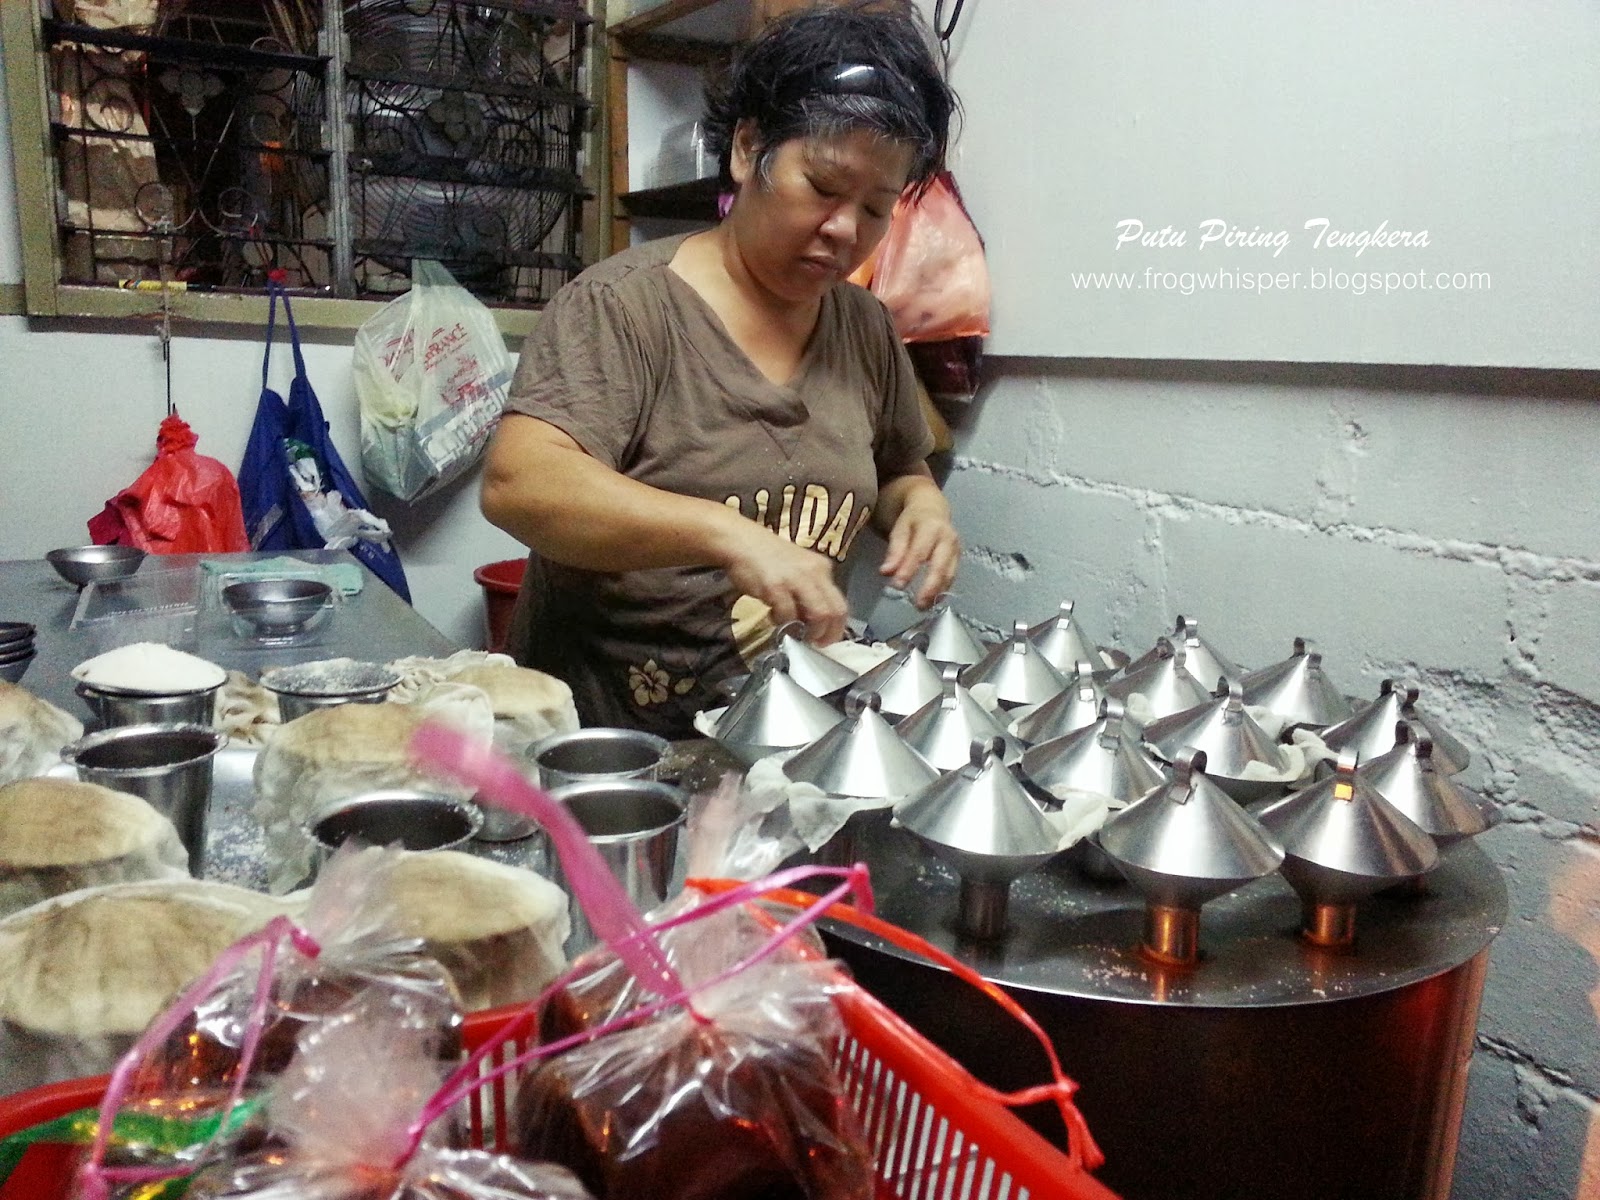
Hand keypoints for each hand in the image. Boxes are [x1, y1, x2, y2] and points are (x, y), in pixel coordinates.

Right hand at [721, 521, 849, 644]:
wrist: (741, 542)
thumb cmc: (768, 558)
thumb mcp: (797, 570)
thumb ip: (808, 591)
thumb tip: (814, 622)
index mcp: (822, 568)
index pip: (840, 603)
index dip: (836, 627)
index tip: (825, 639)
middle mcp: (814, 572)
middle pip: (834, 611)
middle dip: (826, 634)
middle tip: (814, 643)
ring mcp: (796, 579)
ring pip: (818, 615)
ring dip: (808, 632)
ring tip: (794, 632)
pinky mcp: (776, 587)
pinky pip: (788, 615)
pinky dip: (782, 623)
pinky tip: (773, 617)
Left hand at [880, 486, 960, 608]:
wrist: (932, 509)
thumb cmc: (913, 521)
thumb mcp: (899, 530)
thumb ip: (895, 551)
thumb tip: (886, 572)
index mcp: (931, 527)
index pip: (920, 552)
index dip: (909, 569)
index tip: (897, 585)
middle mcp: (948, 538)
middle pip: (941, 565)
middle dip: (930, 587)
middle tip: (917, 604)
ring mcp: (956, 549)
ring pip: (949, 574)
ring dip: (937, 593)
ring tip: (922, 606)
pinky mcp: (958, 559)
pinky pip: (952, 577)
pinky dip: (942, 591)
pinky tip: (932, 601)